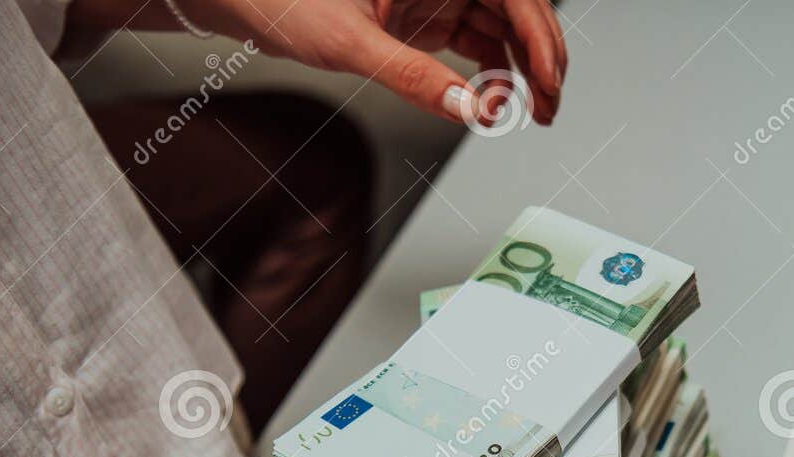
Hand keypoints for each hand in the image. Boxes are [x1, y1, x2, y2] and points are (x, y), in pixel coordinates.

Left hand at [193, 0, 566, 124]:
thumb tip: (467, 108)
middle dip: (539, 57)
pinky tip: (495, 98)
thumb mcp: (351, 42)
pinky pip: (475, 40)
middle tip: (548, 105)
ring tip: (528, 109)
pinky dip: (491, 71)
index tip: (547, 81)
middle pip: (516, 9)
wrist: (245, 2)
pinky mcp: (424, 16)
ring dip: (520, 68)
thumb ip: (414, 77)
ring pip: (501, 27)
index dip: (541, 36)